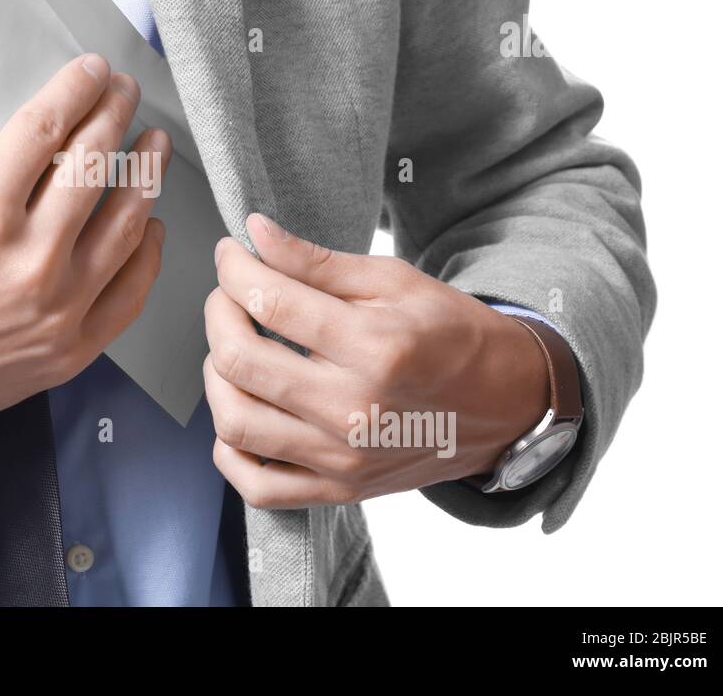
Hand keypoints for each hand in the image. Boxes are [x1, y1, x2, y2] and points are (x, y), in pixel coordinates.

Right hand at [0, 54, 170, 419]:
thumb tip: (22, 124)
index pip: (45, 129)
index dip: (75, 89)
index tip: (92, 69)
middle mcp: (28, 258)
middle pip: (92, 166)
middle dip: (114, 116)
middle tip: (126, 93)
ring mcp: (58, 307)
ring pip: (124, 225)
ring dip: (146, 177)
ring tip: (154, 148)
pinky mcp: (73, 346)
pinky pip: (130, 291)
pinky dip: (146, 252)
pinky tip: (150, 223)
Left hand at [203, 213, 549, 507]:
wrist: (507, 405)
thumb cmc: (452, 335)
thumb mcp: (394, 280)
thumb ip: (317, 260)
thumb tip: (255, 233)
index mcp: (374, 346)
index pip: (269, 301)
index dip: (233, 268)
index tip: (229, 253)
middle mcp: (354, 409)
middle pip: (240, 361)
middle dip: (217, 313)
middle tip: (228, 295)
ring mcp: (344, 458)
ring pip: (235, 422)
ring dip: (216, 375)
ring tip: (231, 347)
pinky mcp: (340, 490)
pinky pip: (257, 486)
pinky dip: (229, 451)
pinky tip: (241, 411)